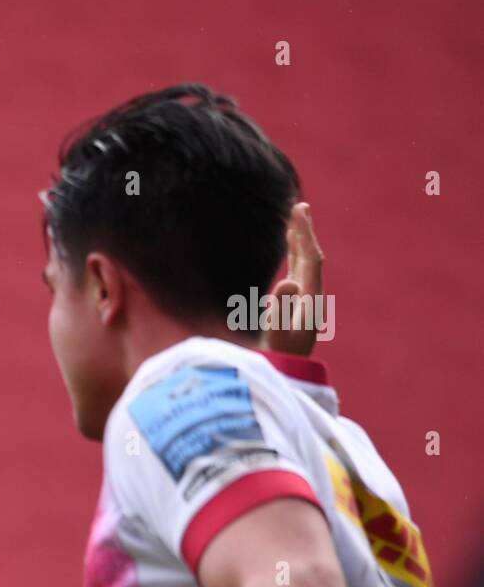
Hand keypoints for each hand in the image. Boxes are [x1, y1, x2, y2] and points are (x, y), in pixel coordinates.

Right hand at [261, 201, 324, 356]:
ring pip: (303, 267)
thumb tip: (287, 282)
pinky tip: (290, 255)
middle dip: (304, 233)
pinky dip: (293, 260)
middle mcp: (310, 299)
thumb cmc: (277, 358)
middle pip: (310, 259)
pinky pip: (296, 277)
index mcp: (310, 300)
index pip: (310, 259)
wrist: (283, 379)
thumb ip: (281, 308)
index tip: (298, 210)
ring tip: (295, 225)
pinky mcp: (294, 311)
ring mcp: (303, 305)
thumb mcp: (277, 334)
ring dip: (300, 245)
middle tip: (299, 207)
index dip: (305, 234)